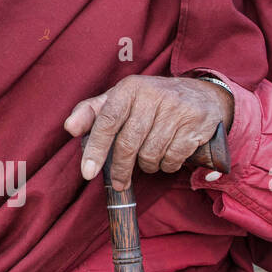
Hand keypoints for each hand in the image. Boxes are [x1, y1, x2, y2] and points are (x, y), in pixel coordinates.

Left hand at [65, 76, 233, 190]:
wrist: (202, 94)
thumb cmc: (150, 101)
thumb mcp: (120, 98)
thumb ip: (92, 112)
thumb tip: (69, 128)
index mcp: (129, 88)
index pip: (107, 122)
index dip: (96, 149)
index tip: (87, 172)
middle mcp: (153, 96)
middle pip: (128, 143)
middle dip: (120, 169)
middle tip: (119, 182)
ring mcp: (176, 110)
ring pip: (151, 154)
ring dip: (147, 165)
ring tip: (148, 159)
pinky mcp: (196, 124)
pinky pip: (173, 158)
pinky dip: (167, 165)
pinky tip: (166, 157)